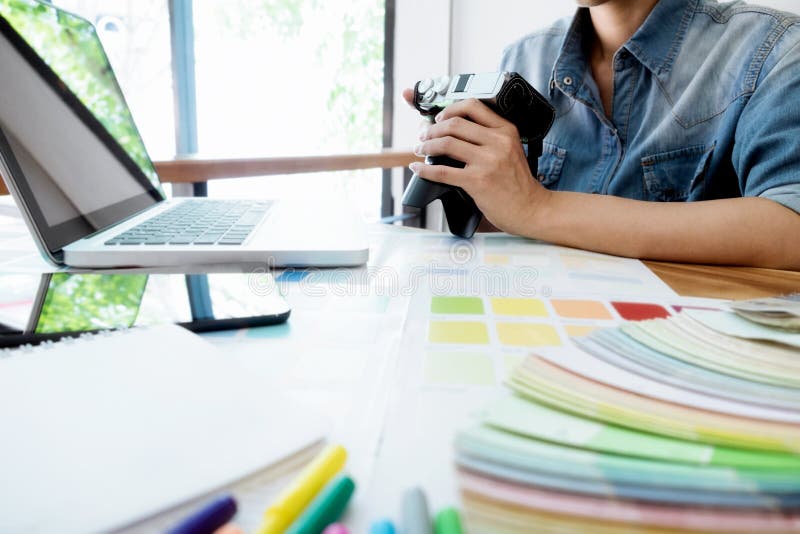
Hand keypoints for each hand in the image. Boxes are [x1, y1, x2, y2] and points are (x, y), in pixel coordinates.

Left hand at [409, 97, 550, 235]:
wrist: (530, 209)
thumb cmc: (517, 182)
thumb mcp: (510, 150)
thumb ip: (488, 138)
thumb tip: (452, 129)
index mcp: (506, 130)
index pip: (473, 106)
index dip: (449, 109)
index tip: (438, 118)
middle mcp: (498, 142)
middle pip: (454, 123)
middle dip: (432, 128)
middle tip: (423, 135)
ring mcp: (488, 161)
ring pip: (446, 143)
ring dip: (426, 146)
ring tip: (420, 149)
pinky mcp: (478, 181)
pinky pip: (443, 172)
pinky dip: (425, 170)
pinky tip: (417, 169)